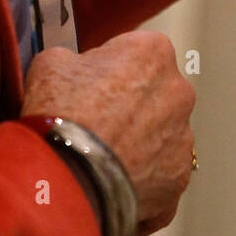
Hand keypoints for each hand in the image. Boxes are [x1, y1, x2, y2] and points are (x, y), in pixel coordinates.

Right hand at [21, 31, 195, 235]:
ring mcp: (183, 138)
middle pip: (155, 95)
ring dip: (139, 143)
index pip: (137, 54)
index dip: (110, 69)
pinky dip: (141, 178)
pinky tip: (112, 181)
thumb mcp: (52, 64)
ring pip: (161, 136)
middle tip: (96, 123)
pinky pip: (160, 174)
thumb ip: (75, 59)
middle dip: (131, 106)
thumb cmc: (61, 113)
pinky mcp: (179, 177)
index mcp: (154, 53)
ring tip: (101, 157)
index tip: (90, 86)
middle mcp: (180, 92)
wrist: (68, 176)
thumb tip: (76, 69)